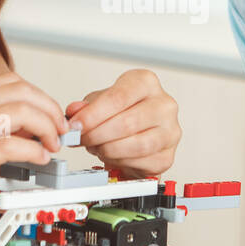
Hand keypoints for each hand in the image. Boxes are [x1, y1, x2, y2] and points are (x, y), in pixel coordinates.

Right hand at [0, 72, 67, 225]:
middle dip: (50, 108)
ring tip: (52, 144)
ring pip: (21, 112)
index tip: (51, 114)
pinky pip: (12, 145)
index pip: (11, 82)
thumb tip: (21, 126)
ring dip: (47, 127)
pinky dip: (35, 150)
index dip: (40, 96)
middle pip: (21, 91)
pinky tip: (39, 158)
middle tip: (60, 128)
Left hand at [64, 68, 180, 176]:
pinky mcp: (167, 156)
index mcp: (146, 83)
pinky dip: (120, 162)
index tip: (76, 125)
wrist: (138, 133)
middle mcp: (164, 105)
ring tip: (96, 147)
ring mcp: (170, 131)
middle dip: (97, 134)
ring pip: (136, 145)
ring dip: (108, 150)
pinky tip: (111, 156)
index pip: (119, 97)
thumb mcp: (99, 102)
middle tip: (82, 139)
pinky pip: (140, 163)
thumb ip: (86, 106)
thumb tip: (75, 112)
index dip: (93, 115)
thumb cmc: (122, 113)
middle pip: (127, 123)